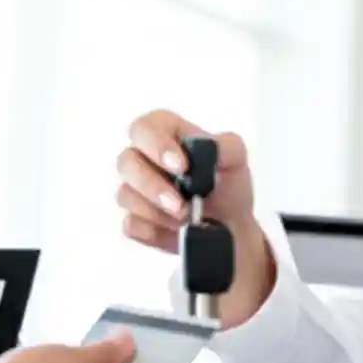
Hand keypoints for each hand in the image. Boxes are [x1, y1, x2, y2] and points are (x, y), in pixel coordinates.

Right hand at [116, 109, 275, 328]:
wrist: (230, 234)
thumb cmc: (230, 191)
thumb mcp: (239, 162)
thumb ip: (227, 146)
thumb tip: (211, 147)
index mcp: (167, 136)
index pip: (146, 126)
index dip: (156, 143)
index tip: (181, 166)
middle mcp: (145, 162)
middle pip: (126, 162)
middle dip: (154, 186)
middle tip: (183, 205)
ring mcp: (136, 193)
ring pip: (124, 197)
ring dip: (157, 213)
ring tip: (186, 221)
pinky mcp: (136, 224)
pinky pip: (130, 228)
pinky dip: (152, 234)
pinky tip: (172, 236)